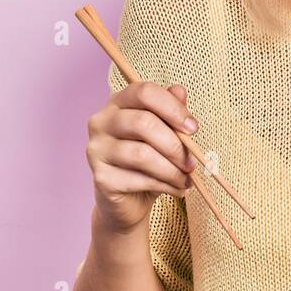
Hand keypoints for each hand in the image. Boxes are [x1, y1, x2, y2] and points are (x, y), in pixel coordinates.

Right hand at [86, 81, 197, 234]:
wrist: (130, 200)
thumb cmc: (149, 160)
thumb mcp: (164, 133)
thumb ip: (171, 111)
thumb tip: (179, 91)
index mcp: (118, 103)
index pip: (144, 92)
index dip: (172, 108)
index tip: (193, 128)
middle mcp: (101, 122)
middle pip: (143, 123)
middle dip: (175, 145)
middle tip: (193, 162)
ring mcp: (97, 150)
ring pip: (142, 154)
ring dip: (173, 170)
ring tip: (187, 179)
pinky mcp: (101, 178)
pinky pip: (139, 179)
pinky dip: (165, 185)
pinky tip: (177, 189)